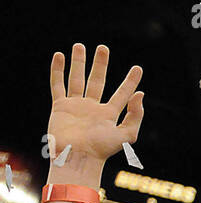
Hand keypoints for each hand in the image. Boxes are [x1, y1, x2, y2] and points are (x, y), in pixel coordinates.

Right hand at [47, 44, 142, 169]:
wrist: (77, 156)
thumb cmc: (102, 149)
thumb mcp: (127, 135)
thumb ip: (135, 116)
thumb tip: (140, 95)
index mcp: (110, 114)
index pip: (123, 93)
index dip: (131, 81)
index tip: (138, 68)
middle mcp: (93, 108)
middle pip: (98, 80)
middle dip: (101, 64)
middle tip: (103, 48)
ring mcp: (76, 106)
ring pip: (77, 78)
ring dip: (79, 62)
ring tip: (79, 46)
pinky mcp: (60, 106)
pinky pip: (58, 84)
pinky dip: (58, 70)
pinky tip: (59, 56)